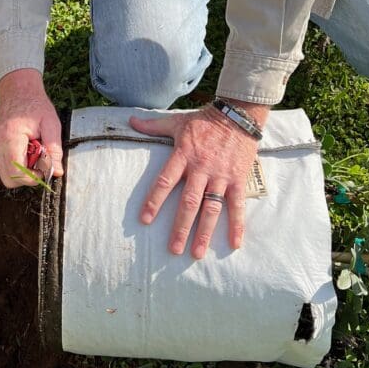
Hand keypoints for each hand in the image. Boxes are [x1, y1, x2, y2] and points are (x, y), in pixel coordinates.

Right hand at [0, 69, 63, 187]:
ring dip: (22, 170)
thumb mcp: (51, 124)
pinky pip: (3, 164)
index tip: (44, 170)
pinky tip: (25, 148)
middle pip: (9, 179)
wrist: (18, 89)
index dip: (33, 178)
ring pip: (5, 174)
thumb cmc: (35, 104)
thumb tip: (56, 172)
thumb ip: (54, 150)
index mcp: (10, 137)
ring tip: (33, 152)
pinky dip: (16, 162)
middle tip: (40, 164)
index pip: (16, 173)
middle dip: (27, 177)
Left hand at [131, 102, 267, 258]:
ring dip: (204, 232)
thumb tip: (130, 122)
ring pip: (211, 208)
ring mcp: (220, 175)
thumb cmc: (204, 120)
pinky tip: (235, 243)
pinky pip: (237, 205)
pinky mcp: (238, 179)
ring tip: (197, 253)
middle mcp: (201, 168)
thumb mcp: (177, 121)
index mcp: (183, 155)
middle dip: (181, 227)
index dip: (154, 200)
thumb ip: (153, 126)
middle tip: (173, 249)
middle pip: (189, 202)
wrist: (238, 114)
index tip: (145, 219)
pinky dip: (237, 224)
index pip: (165, 181)